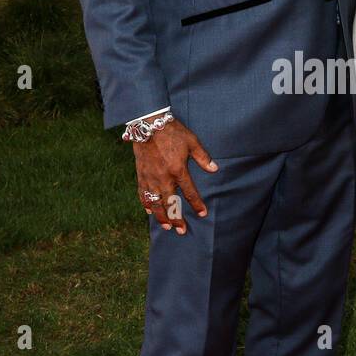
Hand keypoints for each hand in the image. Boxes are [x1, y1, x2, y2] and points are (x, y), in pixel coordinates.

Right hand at [132, 119, 217, 234]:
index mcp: (178, 170)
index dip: (197, 204)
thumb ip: (203, 157)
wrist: (148, 124)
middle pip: (170, 203)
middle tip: (181, 231)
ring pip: (155, 202)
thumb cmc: (172, 132)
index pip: (189, 192)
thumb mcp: (192, 142)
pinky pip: (143, 193)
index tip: (203, 213)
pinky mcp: (140, 174)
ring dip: (161, 216)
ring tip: (166, 227)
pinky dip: (146, 203)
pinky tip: (150, 211)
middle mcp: (163, 177)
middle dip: (176, 219)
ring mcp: (150, 177)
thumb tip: (214, 169)